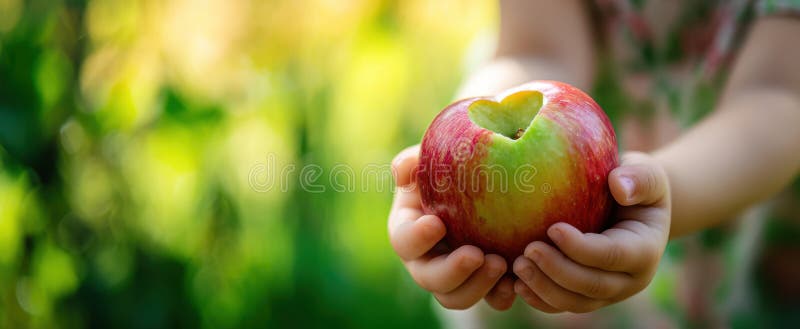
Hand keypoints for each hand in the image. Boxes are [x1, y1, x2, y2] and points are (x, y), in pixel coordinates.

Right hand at [388, 145, 515, 310]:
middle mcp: (426, 261)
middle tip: (477, 255)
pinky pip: (489, 301)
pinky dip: (501, 296)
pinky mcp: (482, 285)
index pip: (404, 240)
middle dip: (452, 271)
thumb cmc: (450, 170)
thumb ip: (414, 161)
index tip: (437, 223)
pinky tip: (516, 281)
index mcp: (409, 231)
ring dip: (477, 286)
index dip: (417, 237)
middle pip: (429, 279)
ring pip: (455, 298)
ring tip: (501, 264)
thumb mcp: (431, 159)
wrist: (487, 187)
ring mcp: (454, 278)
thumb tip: (402, 170)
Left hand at [513, 152, 670, 312]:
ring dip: (544, 288)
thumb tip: (619, 185)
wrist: (634, 208)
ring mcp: (609, 293)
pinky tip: (516, 284)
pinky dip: (540, 299)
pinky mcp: (588, 297)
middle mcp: (630, 280)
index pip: (612, 255)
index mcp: (645, 250)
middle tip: (528, 250)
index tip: (552, 229)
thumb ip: (639, 177)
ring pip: (576, 303)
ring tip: (517, 266)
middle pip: (592, 286)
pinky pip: (563, 306)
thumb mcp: (647, 172)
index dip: (582, 247)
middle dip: (558, 271)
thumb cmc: (635, 184)